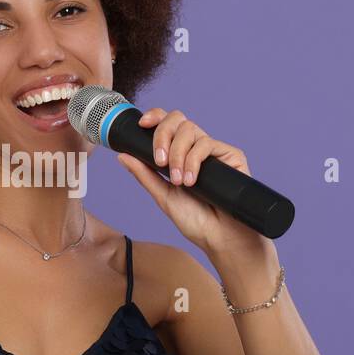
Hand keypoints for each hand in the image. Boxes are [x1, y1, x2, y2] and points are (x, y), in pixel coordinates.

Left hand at [115, 107, 265, 254]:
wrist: (218, 237)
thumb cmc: (195, 220)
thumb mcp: (162, 195)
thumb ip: (144, 174)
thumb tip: (122, 155)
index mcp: (180, 154)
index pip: (168, 125)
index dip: (155, 117)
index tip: (142, 124)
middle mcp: (196, 148)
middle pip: (177, 121)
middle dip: (162, 136)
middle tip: (160, 162)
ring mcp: (214, 150)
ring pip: (190, 130)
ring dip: (178, 155)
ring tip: (179, 181)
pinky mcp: (231, 154)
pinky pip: (207, 143)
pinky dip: (194, 161)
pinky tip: (192, 181)